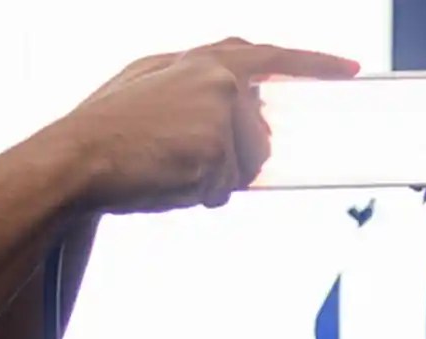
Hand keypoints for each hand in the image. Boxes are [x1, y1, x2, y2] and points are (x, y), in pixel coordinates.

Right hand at [54, 38, 358, 212]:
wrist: (76, 158)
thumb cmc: (110, 134)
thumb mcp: (154, 94)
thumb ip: (204, 93)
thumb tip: (249, 118)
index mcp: (202, 61)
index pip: (271, 57)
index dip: (314, 63)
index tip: (349, 68)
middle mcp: (218, 80)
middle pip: (260, 138)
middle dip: (230, 161)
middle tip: (177, 157)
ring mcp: (221, 113)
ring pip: (245, 168)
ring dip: (212, 179)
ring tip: (167, 164)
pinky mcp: (218, 148)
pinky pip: (224, 189)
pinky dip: (198, 193)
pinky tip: (166, 178)